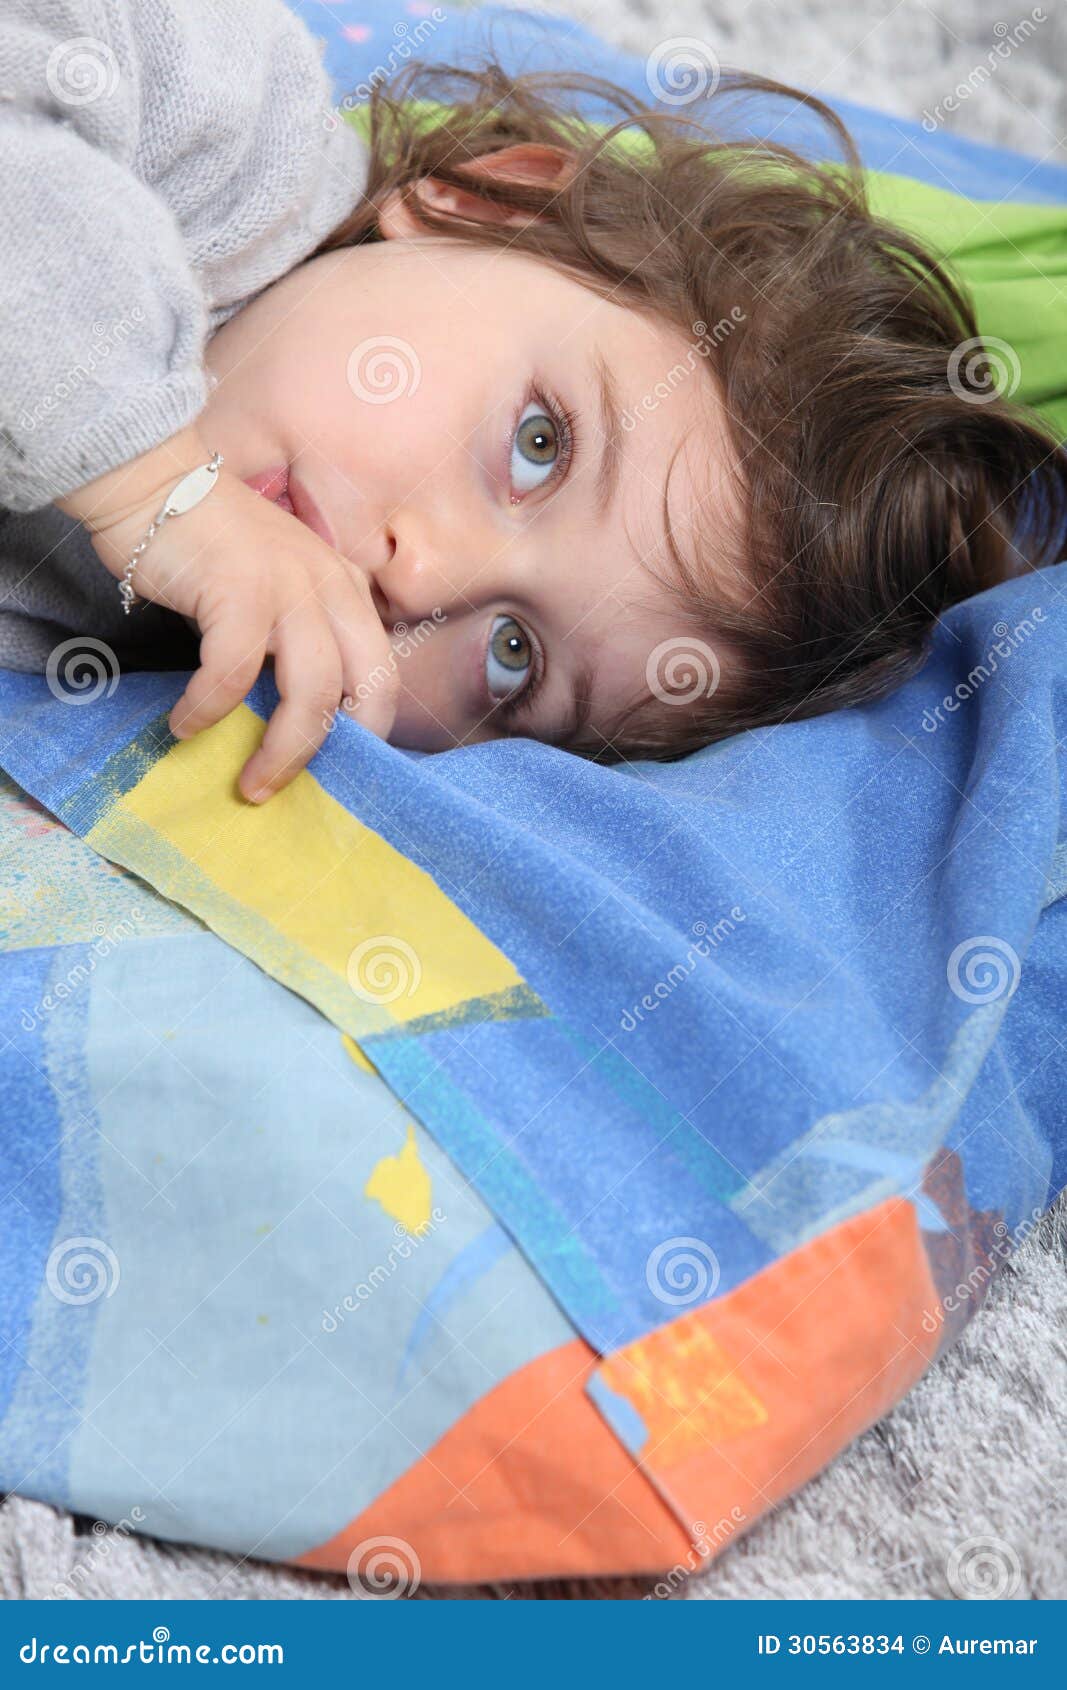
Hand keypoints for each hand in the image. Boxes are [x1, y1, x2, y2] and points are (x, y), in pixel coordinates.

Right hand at [58, 427, 396, 800]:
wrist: (150, 481)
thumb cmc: (206, 547)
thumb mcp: (272, 590)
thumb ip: (292, 641)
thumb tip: (289, 725)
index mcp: (346, 588)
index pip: (383, 673)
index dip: (370, 732)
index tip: (338, 772)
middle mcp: (330, 586)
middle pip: (361, 692)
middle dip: (330, 756)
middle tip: (293, 790)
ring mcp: (289, 586)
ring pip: (310, 695)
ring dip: (280, 753)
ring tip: (249, 784)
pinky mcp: (239, 589)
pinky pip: (232, 673)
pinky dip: (208, 709)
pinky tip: (185, 726)